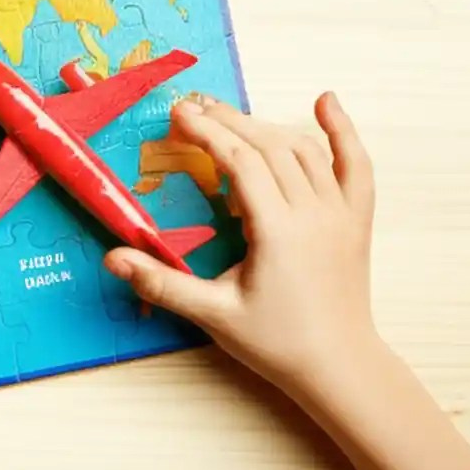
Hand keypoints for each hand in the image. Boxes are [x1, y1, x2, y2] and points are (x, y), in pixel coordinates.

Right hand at [104, 92, 376, 387]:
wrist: (339, 366)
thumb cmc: (275, 342)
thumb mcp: (212, 314)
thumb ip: (162, 283)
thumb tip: (113, 258)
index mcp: (279, 231)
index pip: (240, 162)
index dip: (207, 133)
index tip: (178, 115)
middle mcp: (314, 213)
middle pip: (268, 146)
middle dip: (227, 121)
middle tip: (191, 107)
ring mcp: (340, 213)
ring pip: (303, 149)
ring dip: (263, 125)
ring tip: (226, 115)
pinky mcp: (356, 219)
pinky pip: (356, 165)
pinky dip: (343, 130)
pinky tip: (327, 102)